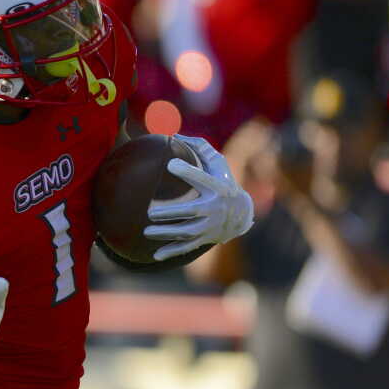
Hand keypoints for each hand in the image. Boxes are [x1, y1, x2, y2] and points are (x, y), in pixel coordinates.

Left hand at [143, 134, 254, 260]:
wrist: (241, 213)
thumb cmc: (223, 182)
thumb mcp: (218, 164)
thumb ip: (199, 148)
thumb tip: (175, 134)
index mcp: (217, 187)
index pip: (203, 178)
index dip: (188, 171)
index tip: (170, 163)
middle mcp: (215, 208)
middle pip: (192, 211)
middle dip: (171, 212)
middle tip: (150, 212)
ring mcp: (210, 226)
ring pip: (187, 231)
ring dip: (167, 233)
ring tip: (147, 231)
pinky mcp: (205, 238)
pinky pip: (187, 247)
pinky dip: (172, 251)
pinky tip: (155, 255)